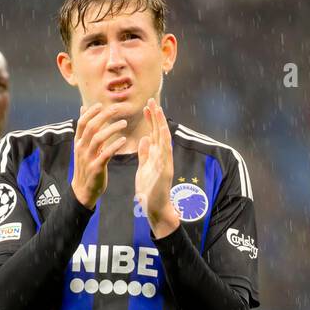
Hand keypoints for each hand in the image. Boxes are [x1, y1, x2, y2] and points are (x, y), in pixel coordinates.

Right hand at [71, 102, 127, 207]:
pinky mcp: (96, 168)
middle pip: (91, 127)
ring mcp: (88, 158)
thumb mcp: (82, 147)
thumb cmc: (86, 167)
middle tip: (117, 109)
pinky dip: (115, 145)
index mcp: (78, 143)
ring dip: (112, 129)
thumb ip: (85, 129)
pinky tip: (123, 140)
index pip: (82, 123)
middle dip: (104, 116)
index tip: (101, 105)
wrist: (82, 191)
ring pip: (98, 138)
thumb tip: (83, 109)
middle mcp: (81, 149)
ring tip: (124, 123)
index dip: (91, 112)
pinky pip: (105, 154)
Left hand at [136, 99, 177, 237]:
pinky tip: (161, 134)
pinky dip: (163, 144)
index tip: (146, 106)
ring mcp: (165, 163)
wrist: (155, 208)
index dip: (151, 119)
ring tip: (157, 112)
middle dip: (156, 117)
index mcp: (156, 155)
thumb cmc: (150, 190)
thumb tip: (144, 138)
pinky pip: (165, 156)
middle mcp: (162, 157)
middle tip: (151, 101)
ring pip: (164, 141)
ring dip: (161, 126)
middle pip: (160, 133)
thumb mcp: (144, 168)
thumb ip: (145, 154)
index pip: (154, 133)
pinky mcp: (165, 173)